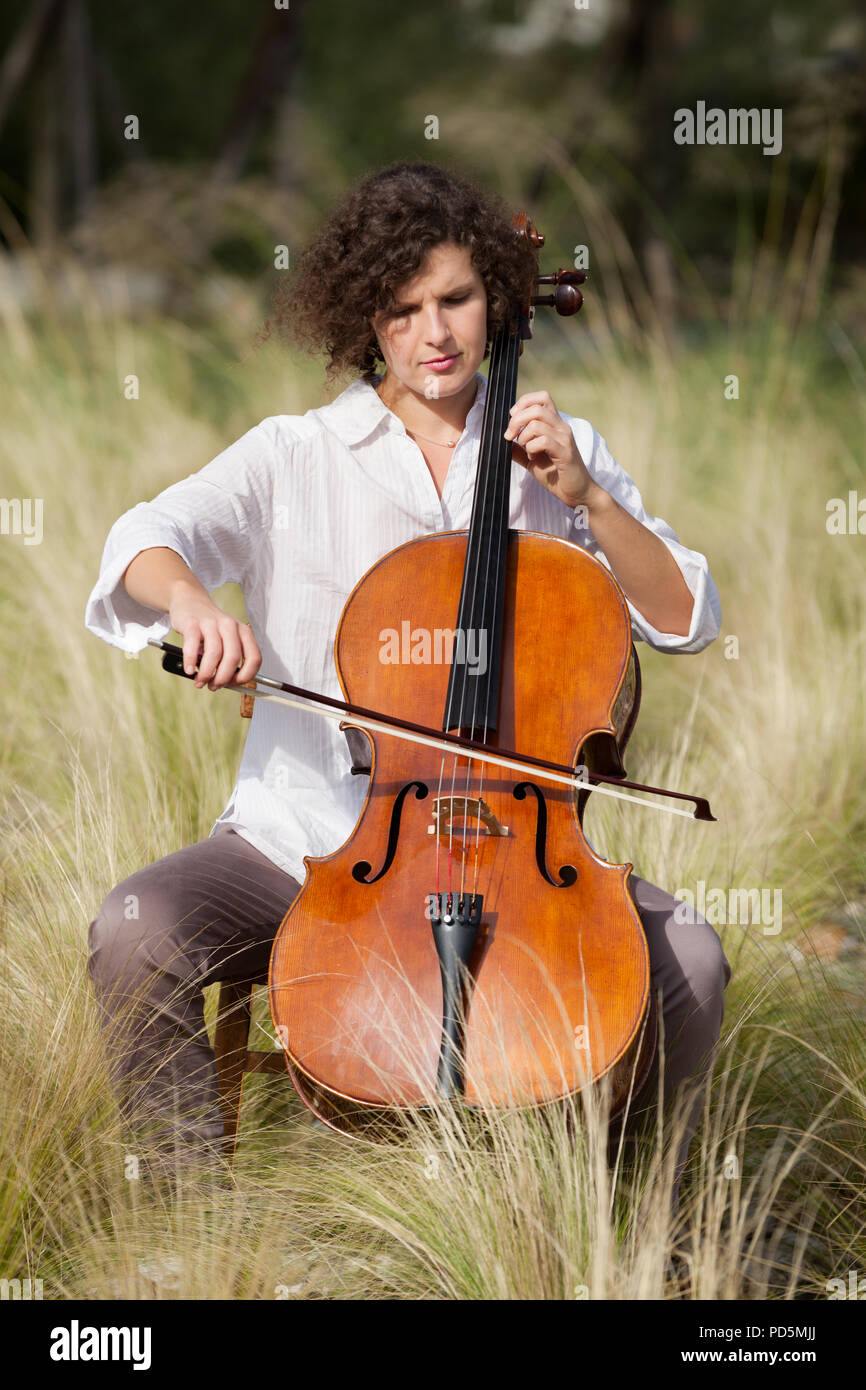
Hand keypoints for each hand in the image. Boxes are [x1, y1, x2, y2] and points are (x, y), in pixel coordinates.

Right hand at [168, 585, 261, 690]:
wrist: (190, 601)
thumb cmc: (209, 627)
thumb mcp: (226, 639)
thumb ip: (229, 658)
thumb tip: (228, 684)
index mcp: (243, 632)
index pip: (254, 658)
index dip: (245, 676)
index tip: (233, 684)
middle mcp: (230, 626)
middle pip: (233, 658)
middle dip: (223, 678)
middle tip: (214, 686)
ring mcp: (211, 623)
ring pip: (214, 653)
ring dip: (206, 673)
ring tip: (200, 682)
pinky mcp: (193, 623)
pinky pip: (193, 646)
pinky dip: (191, 661)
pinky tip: (190, 670)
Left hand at [503, 390, 595, 508]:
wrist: (577, 493)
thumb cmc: (556, 475)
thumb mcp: (532, 460)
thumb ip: (518, 450)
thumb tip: (503, 441)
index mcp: (554, 425)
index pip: (542, 397)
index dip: (523, 403)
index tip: (513, 419)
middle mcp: (561, 427)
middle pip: (536, 407)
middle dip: (516, 420)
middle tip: (509, 436)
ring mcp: (564, 438)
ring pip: (537, 423)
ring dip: (523, 437)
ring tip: (526, 450)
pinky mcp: (565, 452)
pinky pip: (543, 441)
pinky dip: (531, 448)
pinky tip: (533, 457)